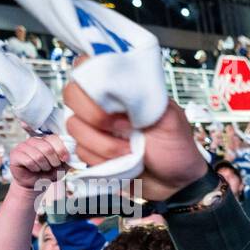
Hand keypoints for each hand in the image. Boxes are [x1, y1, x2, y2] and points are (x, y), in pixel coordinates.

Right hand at [8, 134, 68, 191]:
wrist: (35, 184)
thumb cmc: (48, 173)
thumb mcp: (62, 167)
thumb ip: (67, 159)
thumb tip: (71, 152)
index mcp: (46, 140)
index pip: (54, 138)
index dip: (61, 150)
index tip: (64, 159)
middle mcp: (34, 140)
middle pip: (47, 148)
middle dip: (53, 161)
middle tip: (52, 166)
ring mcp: (23, 145)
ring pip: (38, 155)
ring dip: (43, 166)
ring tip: (42, 168)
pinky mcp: (15, 153)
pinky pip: (29, 161)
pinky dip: (34, 168)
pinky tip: (33, 169)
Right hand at [63, 74, 206, 199]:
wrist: (176, 183)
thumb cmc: (177, 147)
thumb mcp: (170, 117)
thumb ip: (144, 97)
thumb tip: (118, 86)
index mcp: (122, 89)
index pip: (88, 66)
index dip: (90, 78)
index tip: (112, 97)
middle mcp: (103, 104)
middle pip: (72, 95)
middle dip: (95, 115)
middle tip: (124, 128)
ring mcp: (95, 128)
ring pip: (74, 127)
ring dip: (104, 144)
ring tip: (130, 151)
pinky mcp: (92, 151)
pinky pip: (80, 151)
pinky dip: (102, 160)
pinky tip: (123, 162)